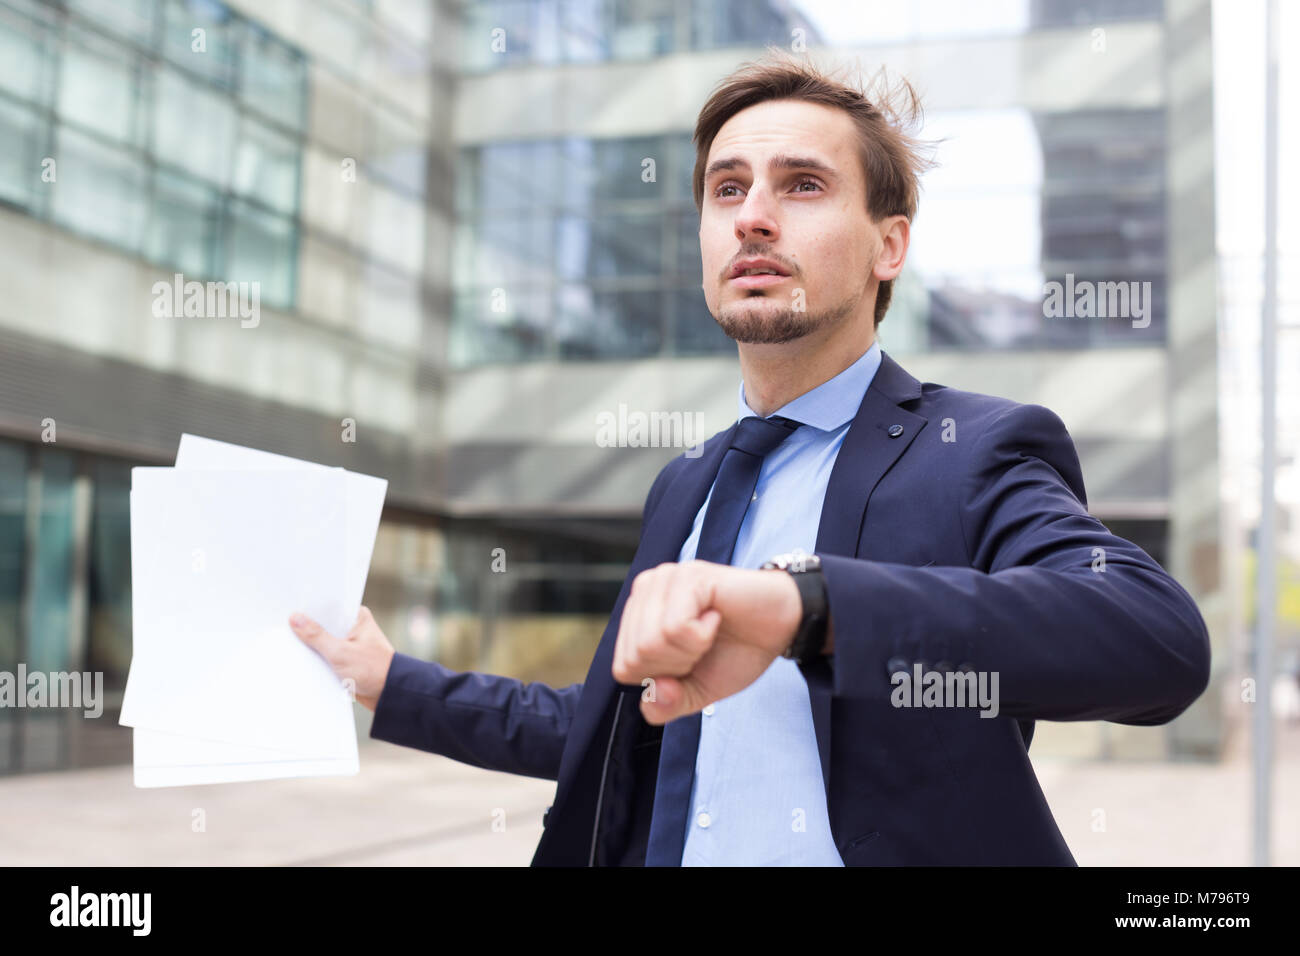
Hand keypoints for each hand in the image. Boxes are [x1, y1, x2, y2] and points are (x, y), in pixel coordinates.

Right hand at [289, 606, 395, 712]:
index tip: (288, 609)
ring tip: (287, 643)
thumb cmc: (372, 670)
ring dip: (310, 645)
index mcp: (357, 616)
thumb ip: (317, 636)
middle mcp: (353, 627)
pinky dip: (316, 657)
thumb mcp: (340, 652)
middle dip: (307, 628)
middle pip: (323, 624)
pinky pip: (326, 654)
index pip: (328, 607)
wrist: (389, 695)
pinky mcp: (345, 658)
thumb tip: (296, 619)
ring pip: (323, 640)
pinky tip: (300, 659)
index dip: (309, 609)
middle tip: (282, 627)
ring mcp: (349, 643)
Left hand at [610, 559, 801, 724]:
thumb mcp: (696, 691)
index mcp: (638, 615)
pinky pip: (676, 628)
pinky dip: (702, 636)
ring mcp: (665, 579)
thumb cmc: (737, 651)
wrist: (782, 626)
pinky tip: (716, 617)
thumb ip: (666, 705)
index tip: (692, 658)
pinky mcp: (688, 577)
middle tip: (704, 643)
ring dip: (691, 650)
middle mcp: (645, 590)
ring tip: (710, 629)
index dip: (662, 678)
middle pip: (635, 657)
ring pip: (652, 643)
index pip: (623, 669)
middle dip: (677, 665)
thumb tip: (653, 693)